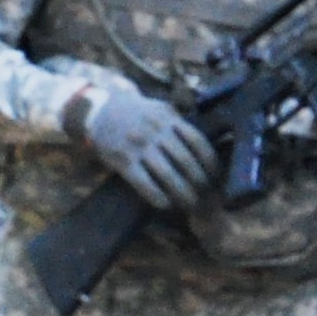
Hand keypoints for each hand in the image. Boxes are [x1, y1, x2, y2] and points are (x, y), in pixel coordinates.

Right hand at [80, 86, 217, 211]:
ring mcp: (138, 146)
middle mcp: (154, 131)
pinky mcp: (122, 160)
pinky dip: (156, 195)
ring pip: (167, 173)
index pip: (197, 141)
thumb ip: (180, 124)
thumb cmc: (136, 114)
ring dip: (182, 192)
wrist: (100, 111)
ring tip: (191, 203)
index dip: (210, 161)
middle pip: (185, 160)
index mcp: (168, 118)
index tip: (216, 175)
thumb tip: (204, 146)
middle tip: (207, 194)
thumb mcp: (159, 110)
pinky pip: (143, 182)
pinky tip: (165, 204)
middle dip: (199, 180)